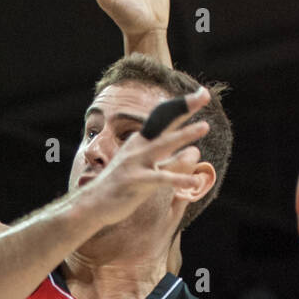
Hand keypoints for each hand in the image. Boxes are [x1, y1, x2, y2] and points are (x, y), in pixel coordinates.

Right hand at [75, 87, 209, 226]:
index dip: (182, 106)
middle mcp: (138, 147)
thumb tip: (196, 152)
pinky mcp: (135, 180)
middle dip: (184, 107)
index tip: (202, 94)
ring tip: (205, 126)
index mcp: (140, 142)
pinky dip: (179, 179)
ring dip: (184, 134)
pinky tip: (195, 182)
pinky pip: (161, 178)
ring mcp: (135, 162)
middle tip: (204, 94)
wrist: (92, 204)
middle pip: (164, 122)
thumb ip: (171, 160)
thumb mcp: (147, 169)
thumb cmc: (121, 188)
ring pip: (164, 144)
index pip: (164, 118)